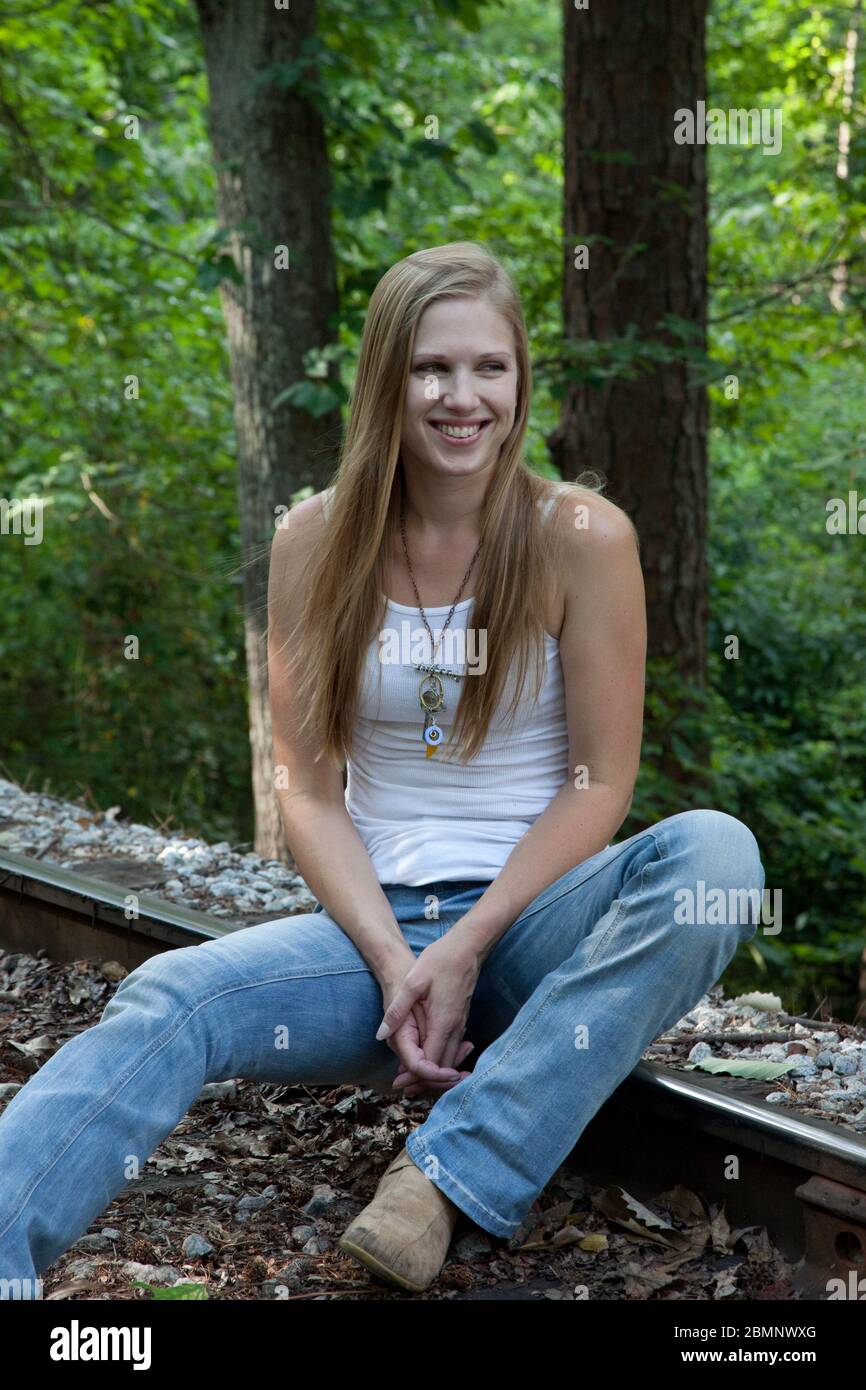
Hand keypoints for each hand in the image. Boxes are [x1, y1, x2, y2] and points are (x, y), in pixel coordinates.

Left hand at [377, 963, 466, 1091]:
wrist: (467, 947)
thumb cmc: (440, 960)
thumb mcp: (412, 982)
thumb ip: (397, 1011)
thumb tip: (381, 1034)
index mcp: (443, 1023)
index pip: (431, 1064)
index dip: (415, 1077)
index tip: (399, 1083)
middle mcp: (455, 1028)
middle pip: (442, 1067)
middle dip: (423, 1081)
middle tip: (402, 1088)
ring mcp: (461, 1024)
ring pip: (450, 1059)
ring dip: (432, 1072)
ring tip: (411, 1079)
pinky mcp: (462, 1019)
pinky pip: (453, 1048)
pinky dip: (441, 1060)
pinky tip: (428, 1059)